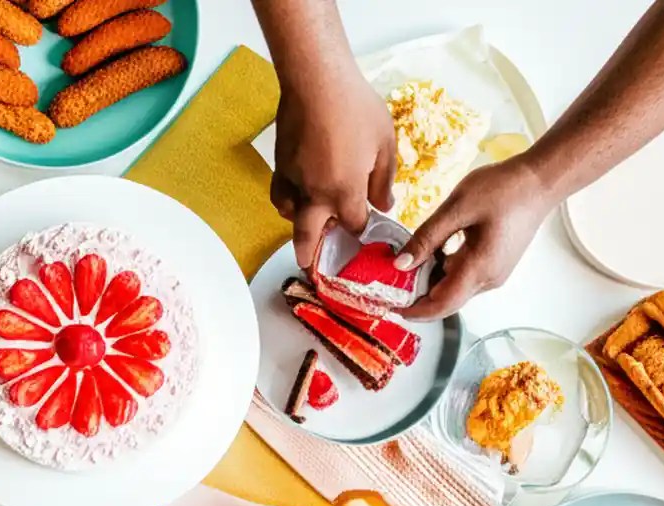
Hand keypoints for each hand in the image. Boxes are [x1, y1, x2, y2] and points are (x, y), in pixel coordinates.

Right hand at [272, 74, 396, 269]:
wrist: (316, 80)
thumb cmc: (356, 108)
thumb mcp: (385, 144)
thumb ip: (384, 180)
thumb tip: (384, 204)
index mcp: (344, 191)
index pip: (352, 224)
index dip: (360, 227)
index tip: (366, 224)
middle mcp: (315, 192)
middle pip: (308, 235)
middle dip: (308, 255)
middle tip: (308, 266)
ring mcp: (292, 178)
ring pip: (289, 212)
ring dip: (297, 222)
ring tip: (305, 222)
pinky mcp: (279, 162)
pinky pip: (279, 190)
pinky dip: (287, 198)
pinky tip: (295, 191)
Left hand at [396, 157, 555, 320]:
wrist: (541, 180)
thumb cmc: (506, 188)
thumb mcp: (458, 208)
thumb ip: (427, 237)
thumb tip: (401, 263)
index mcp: (481, 268)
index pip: (442, 304)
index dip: (414, 311)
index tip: (390, 306)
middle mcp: (490, 278)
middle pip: (446, 300)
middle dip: (416, 296)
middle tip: (389, 282)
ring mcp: (494, 272)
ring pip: (454, 288)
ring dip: (429, 281)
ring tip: (406, 262)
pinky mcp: (495, 263)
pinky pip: (463, 276)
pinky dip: (442, 270)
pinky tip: (431, 251)